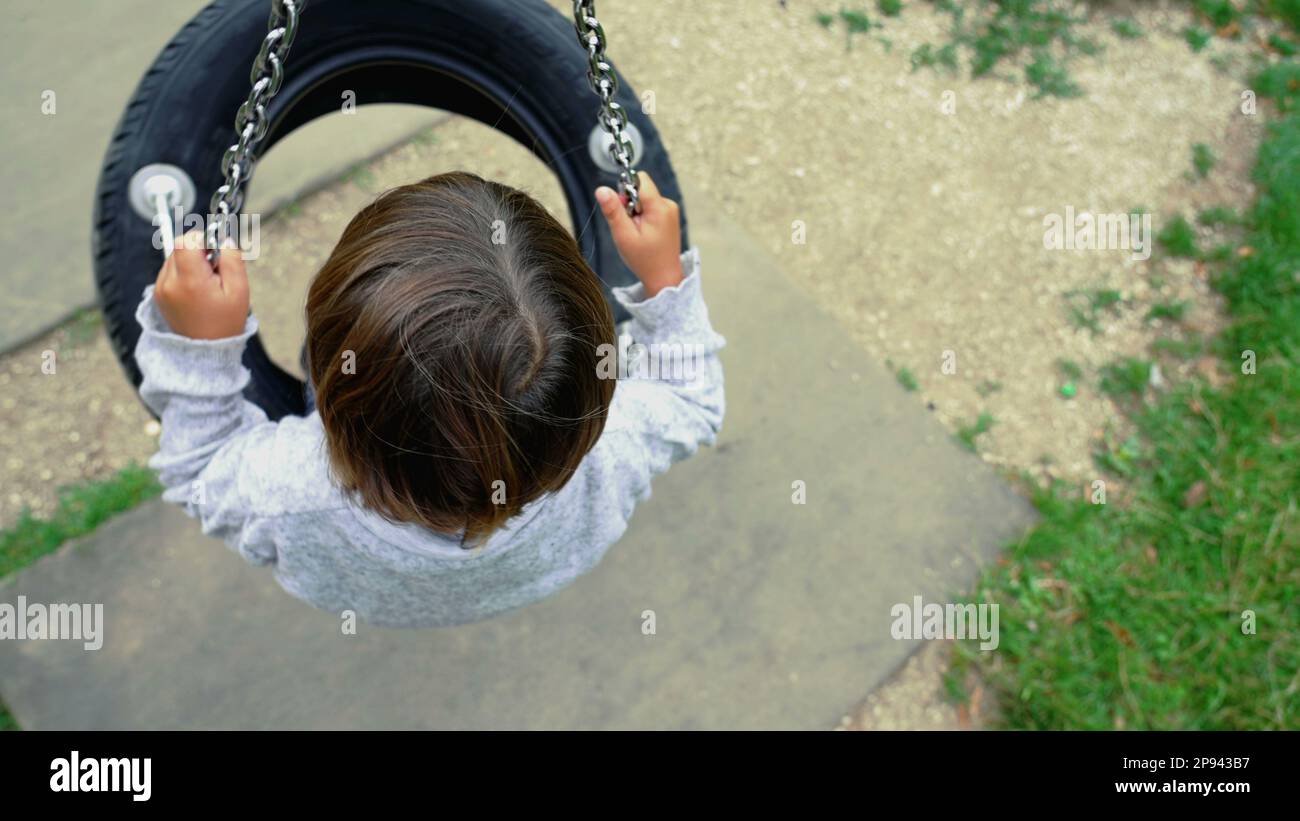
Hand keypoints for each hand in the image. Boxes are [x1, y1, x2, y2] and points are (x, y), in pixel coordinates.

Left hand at [152, 231, 249, 339]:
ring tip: (206, 283)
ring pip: (174, 257)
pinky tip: (196, 289)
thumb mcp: (239, 291)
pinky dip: (183, 273)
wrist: (205, 350)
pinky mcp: (159, 294)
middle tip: (215, 269)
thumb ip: (233, 260)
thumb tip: (224, 240)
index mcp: (190, 281)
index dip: (203, 239)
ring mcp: (161, 289)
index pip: (186, 241)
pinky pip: (170, 270)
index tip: (216, 251)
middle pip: (179, 247)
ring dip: (191, 262)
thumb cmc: (225, 322)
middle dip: (198, 251)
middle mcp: (170, 283)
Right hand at [595, 171, 683, 297]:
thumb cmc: (644, 259)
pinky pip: (651, 207)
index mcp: (659, 207)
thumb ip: (613, 211)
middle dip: (630, 204)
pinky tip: (643, 234)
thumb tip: (601, 189)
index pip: (640, 179)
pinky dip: (643, 217)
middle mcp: (668, 204)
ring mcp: (671, 210)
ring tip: (637, 233)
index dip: (626, 190)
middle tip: (629, 226)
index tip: (623, 210)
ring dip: (636, 212)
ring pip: (645, 198)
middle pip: (642, 189)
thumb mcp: (623, 235)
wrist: (664, 277)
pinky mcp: (669, 216)